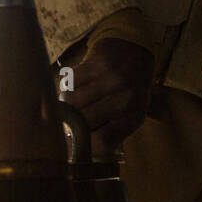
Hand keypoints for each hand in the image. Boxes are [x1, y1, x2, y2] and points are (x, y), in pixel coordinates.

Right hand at [60, 38, 153, 157]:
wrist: (135, 50)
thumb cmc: (130, 89)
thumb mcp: (130, 114)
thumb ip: (111, 133)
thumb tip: (80, 152)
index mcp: (135, 116)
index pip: (103, 142)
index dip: (84, 146)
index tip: (76, 145)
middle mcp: (126, 98)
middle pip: (84, 122)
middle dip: (71, 126)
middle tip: (68, 124)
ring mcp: (112, 79)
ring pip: (72, 102)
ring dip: (66, 107)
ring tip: (71, 105)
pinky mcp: (97, 63)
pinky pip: (69, 83)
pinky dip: (66, 88)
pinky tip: (74, 88)